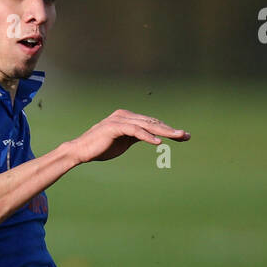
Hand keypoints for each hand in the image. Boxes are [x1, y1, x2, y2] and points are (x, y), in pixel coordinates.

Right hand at [68, 109, 188, 163]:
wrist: (81, 151)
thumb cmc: (101, 147)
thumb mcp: (124, 141)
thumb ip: (137, 136)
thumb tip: (153, 137)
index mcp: (127, 117)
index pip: (152, 123)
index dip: (168, 129)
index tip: (183, 136)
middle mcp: (125, 115)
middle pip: (152, 122)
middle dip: (170, 130)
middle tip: (186, 136)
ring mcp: (119, 119)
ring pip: (146, 125)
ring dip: (164, 131)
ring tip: (178, 137)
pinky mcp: (114, 127)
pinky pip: (135, 131)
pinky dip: (147, 136)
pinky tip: (158, 142)